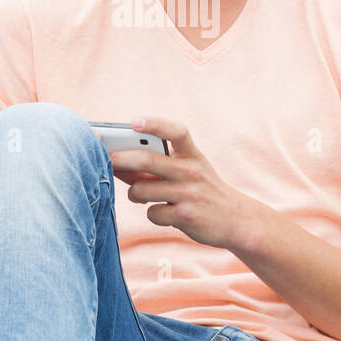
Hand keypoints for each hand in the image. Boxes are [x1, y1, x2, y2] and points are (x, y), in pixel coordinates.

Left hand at [108, 115, 261, 250]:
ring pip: (141, 190)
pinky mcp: (185, 216)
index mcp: (192, 154)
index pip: (175, 131)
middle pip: (147, 160)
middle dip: (120, 160)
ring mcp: (189, 193)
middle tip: (105, 160)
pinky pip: (151, 212)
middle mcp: (192, 170)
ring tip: (142, 195)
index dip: (154, 124)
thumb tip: (116, 162)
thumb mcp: (187, 170)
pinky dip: (152, 214)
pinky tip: (165, 213)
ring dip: (134, 194)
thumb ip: (156, 164)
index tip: (134, 121)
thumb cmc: (200, 190)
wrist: (235, 219)